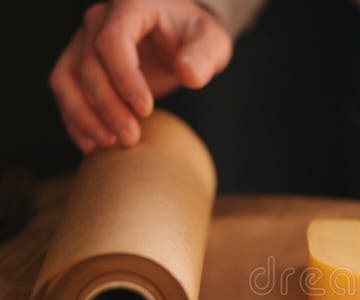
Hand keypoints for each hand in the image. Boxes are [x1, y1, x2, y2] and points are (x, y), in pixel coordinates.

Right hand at [49, 0, 231, 152]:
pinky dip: (74, 119)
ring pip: (67, 79)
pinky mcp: (78, 63)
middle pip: (90, 65)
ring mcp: (83, 41)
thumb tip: (189, 74)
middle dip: (108, 107)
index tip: (145, 110)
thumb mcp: (212, 42)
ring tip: (110, 144)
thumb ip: (205, 56)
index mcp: (131, 6)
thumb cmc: (194, 36)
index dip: (125, 79)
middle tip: (131, 138)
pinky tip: (92, 145)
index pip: (113, 42)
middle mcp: (99, 20)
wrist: (177, 35)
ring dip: (84, 116)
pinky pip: (65, 90)